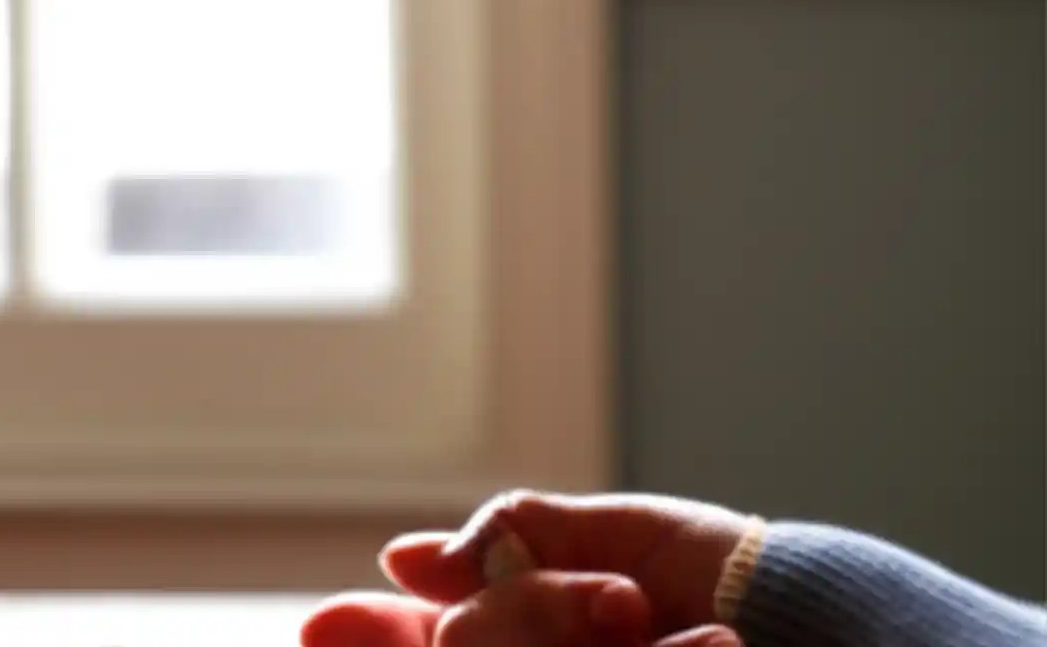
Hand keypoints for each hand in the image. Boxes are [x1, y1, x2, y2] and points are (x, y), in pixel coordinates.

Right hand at [301, 490, 752, 645]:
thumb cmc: (749, 591)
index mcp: (530, 638)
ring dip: (581, 636)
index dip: (366, 642)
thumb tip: (404, 558)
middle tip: (623, 602)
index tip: (325, 625)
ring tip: (693, 635)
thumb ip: (517, 540)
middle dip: (528, 614)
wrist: (851, 641)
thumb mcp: (629, 542)